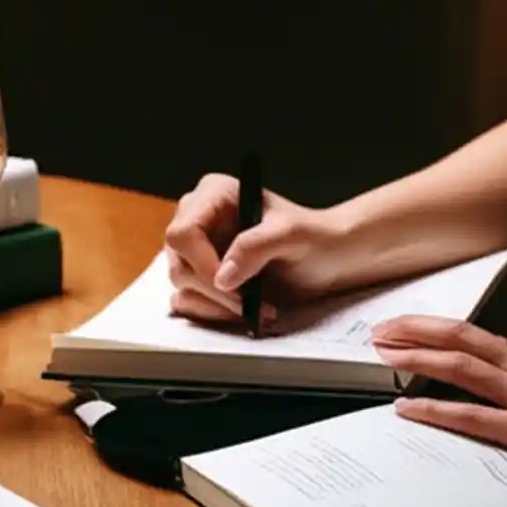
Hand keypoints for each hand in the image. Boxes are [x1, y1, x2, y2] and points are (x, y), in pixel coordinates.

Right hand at [163, 173, 350, 323]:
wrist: (327, 259)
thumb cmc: (314, 238)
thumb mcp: (292, 235)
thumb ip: (256, 247)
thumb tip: (223, 276)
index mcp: (212, 194)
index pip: (183, 234)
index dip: (202, 264)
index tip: (231, 285)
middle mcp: (195, 219)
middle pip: (179, 264)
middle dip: (215, 292)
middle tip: (250, 304)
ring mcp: (193, 249)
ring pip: (182, 287)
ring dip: (218, 305)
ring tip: (256, 307)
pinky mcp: (197, 275)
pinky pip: (187, 301)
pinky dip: (213, 312)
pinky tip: (244, 310)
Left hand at [371, 297, 506, 470]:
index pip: (474, 334)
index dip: (432, 329)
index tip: (401, 326)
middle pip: (461, 338)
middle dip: (415, 331)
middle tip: (378, 330)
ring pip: (461, 367)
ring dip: (417, 357)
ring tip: (383, 353)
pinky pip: (473, 416)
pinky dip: (435, 410)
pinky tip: (405, 407)